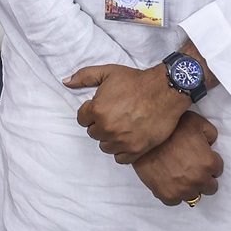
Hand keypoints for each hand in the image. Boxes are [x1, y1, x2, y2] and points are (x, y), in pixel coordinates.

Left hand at [65, 63, 187, 162]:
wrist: (165, 91)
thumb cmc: (136, 81)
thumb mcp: (107, 72)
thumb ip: (84, 77)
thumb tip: (66, 82)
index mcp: (97, 110)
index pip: (82, 119)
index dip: (91, 112)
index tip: (101, 108)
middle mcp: (107, 128)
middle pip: (94, 133)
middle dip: (100, 124)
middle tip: (114, 115)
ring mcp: (122, 141)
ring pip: (105, 146)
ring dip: (110, 138)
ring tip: (121, 126)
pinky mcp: (136, 150)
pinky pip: (120, 159)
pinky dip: (122, 151)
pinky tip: (127, 139)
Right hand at [131, 111, 222, 205]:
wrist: (144, 135)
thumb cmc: (170, 128)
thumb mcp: (196, 122)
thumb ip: (210, 133)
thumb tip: (211, 144)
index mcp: (209, 163)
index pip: (218, 169)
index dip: (209, 161)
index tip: (200, 157)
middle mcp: (198, 180)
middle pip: (210, 187)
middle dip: (203, 177)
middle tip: (191, 167)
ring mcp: (183, 190)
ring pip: (193, 196)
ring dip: (189, 187)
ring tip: (179, 174)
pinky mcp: (167, 195)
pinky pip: (175, 201)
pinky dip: (173, 193)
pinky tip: (169, 181)